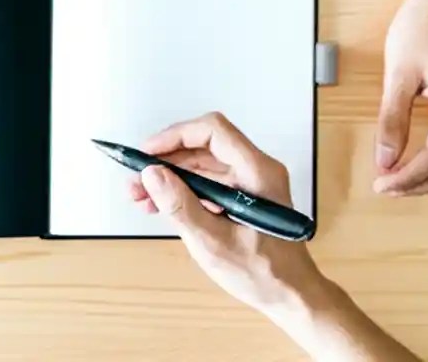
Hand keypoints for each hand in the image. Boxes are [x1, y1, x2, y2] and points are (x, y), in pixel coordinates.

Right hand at [127, 112, 326, 314]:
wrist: (290, 295)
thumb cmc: (262, 273)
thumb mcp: (214, 242)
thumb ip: (181, 206)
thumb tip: (151, 174)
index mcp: (258, 172)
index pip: (213, 132)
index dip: (175, 136)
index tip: (146, 153)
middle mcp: (256, 169)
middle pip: (204, 146)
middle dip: (166, 160)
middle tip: (136, 180)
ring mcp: (250, 182)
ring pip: (203, 164)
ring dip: (170, 176)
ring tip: (141, 196)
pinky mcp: (243, 196)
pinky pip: (208, 182)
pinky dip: (183, 190)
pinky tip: (160, 205)